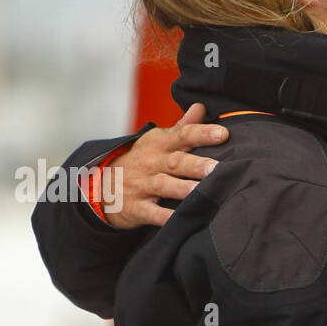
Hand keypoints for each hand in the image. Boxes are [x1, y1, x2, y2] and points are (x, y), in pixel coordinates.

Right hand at [103, 104, 225, 228]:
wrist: (102, 184)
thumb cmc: (142, 161)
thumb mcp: (157, 141)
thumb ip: (182, 127)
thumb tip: (200, 107)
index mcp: (159, 145)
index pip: (182, 135)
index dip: (202, 134)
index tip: (223, 134)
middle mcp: (151, 163)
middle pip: (176, 162)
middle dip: (196, 165)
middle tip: (217, 167)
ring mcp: (142, 185)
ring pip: (165, 186)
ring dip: (183, 188)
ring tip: (202, 191)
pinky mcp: (136, 207)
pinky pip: (151, 212)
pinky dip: (163, 217)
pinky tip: (178, 219)